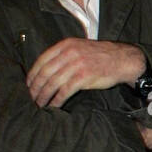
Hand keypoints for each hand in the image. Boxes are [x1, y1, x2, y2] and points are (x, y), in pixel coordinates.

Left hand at [26, 39, 146, 107]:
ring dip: (43, 96)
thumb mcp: (80, 47)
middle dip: (35, 88)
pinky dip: (57, 100)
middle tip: (30, 98)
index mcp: (66, 45)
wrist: (123, 59)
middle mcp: (70, 53)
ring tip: (39, 104)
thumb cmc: (101, 56)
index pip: (41, 60)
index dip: (32, 75)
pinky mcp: (84, 77)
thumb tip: (45, 70)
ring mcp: (77, 65)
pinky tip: (53, 106)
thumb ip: (63, 55)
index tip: (28, 85)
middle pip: (45, 73)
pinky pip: (65, 91)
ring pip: (52, 83)